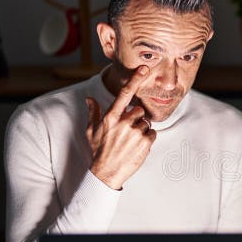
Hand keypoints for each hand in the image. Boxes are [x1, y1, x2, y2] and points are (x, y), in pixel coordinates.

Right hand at [86, 65, 156, 189]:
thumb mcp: (91, 131)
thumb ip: (93, 113)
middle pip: (139, 110)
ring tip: (130, 141)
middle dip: (136, 118)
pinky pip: (152, 134)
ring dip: (141, 130)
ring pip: (146, 123)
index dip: (135, 79)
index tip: (144, 69)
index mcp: (111, 117)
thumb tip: (89, 98)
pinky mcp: (145, 142)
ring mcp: (135, 132)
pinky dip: (148, 139)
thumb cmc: (98, 151)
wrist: (106, 172)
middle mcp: (123, 122)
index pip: (125, 94)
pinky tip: (137, 146)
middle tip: (127, 131)